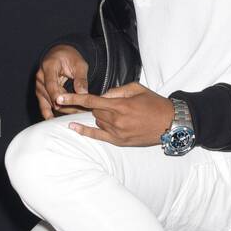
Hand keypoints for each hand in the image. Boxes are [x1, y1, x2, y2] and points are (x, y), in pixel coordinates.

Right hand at [36, 45, 90, 119]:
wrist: (60, 54)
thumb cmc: (70, 57)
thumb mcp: (80, 64)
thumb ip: (81, 78)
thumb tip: (83, 93)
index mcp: (49, 66)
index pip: (50, 84)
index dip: (56, 94)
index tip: (63, 103)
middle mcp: (40, 77)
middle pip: (50, 95)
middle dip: (65, 104)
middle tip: (80, 111)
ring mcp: (39, 85)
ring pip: (48, 102)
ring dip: (62, 109)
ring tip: (76, 114)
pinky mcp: (41, 92)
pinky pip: (43, 105)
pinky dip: (49, 113)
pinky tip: (54, 122)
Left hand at [54, 82, 174, 147]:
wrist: (170, 123)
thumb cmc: (154, 103)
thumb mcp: (137, 89)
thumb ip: (117, 90)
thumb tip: (103, 95)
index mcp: (121, 105)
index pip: (92, 101)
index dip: (74, 98)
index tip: (60, 97)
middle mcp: (116, 120)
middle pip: (94, 111)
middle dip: (93, 105)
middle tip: (101, 101)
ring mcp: (117, 132)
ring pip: (97, 121)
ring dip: (99, 115)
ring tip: (116, 112)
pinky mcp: (119, 141)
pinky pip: (98, 136)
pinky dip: (85, 132)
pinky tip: (73, 127)